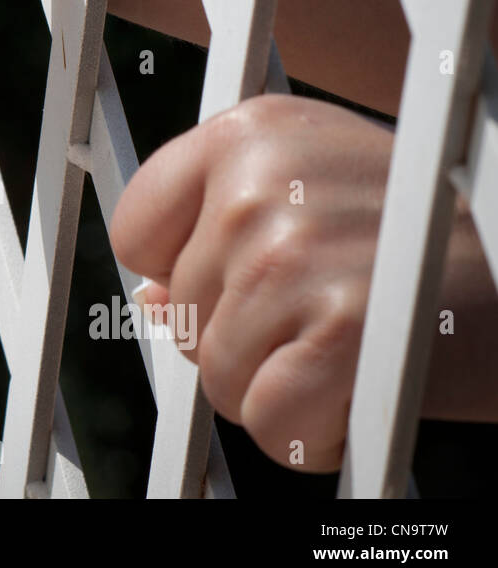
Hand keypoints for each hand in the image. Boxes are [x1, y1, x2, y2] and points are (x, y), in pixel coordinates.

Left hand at [110, 94, 441, 472]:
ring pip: (218, 378)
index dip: (182, 274)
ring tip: (355, 346)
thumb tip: (151, 296)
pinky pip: (271, 422)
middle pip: (181, 316)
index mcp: (249, 132)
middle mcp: (262, 180)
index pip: (136, 230)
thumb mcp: (320, 191)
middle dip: (249, 339)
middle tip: (335, 313)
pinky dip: (320, 435)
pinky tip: (365, 390)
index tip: (244, 277)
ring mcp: (294, 251)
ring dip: (284, 389)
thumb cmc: (429, 238)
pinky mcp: (341, 328)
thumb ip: (220, 232)